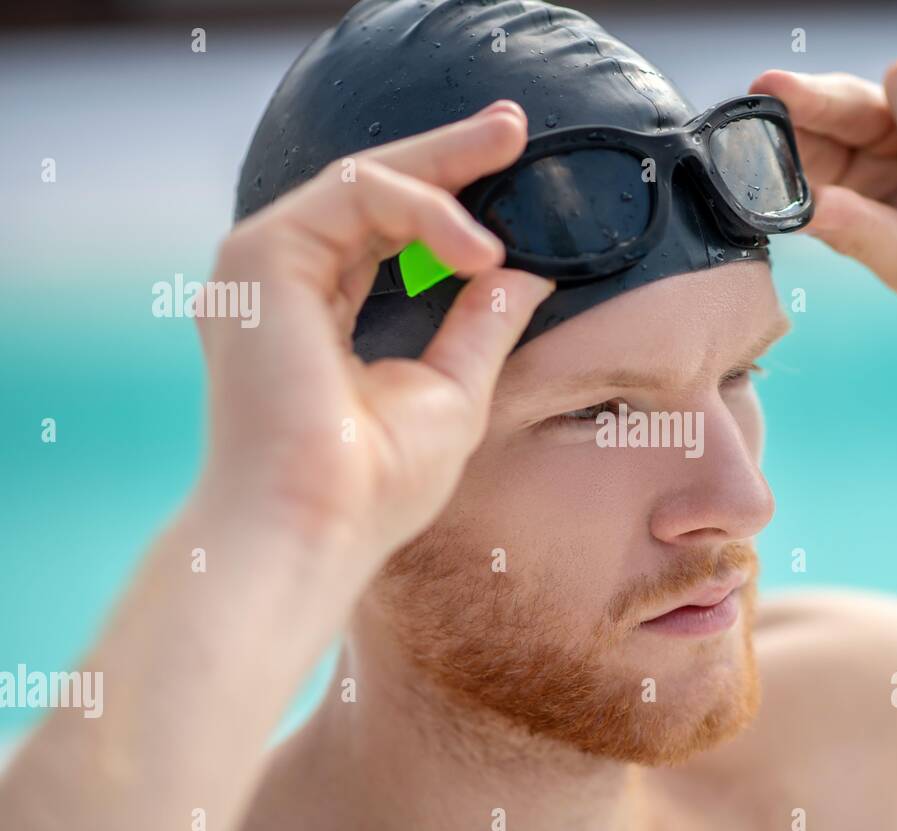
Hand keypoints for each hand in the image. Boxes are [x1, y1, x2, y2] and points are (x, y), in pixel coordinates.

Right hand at [195, 101, 553, 555]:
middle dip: (448, 156)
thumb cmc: (376, 483)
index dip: (445, 199)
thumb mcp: (451, 390)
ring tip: (512, 162)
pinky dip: (422, 209)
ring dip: (444, 169)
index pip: (382, 234)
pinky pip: (353, 194)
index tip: (509, 170)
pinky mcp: (260, 257)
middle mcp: (284, 285)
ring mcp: (264, 268)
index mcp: (317, 314)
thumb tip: (525, 273)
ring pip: (361, 180)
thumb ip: (480, 324)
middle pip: (370, 193)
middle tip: (513, 125)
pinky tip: (476, 247)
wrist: (315, 528)